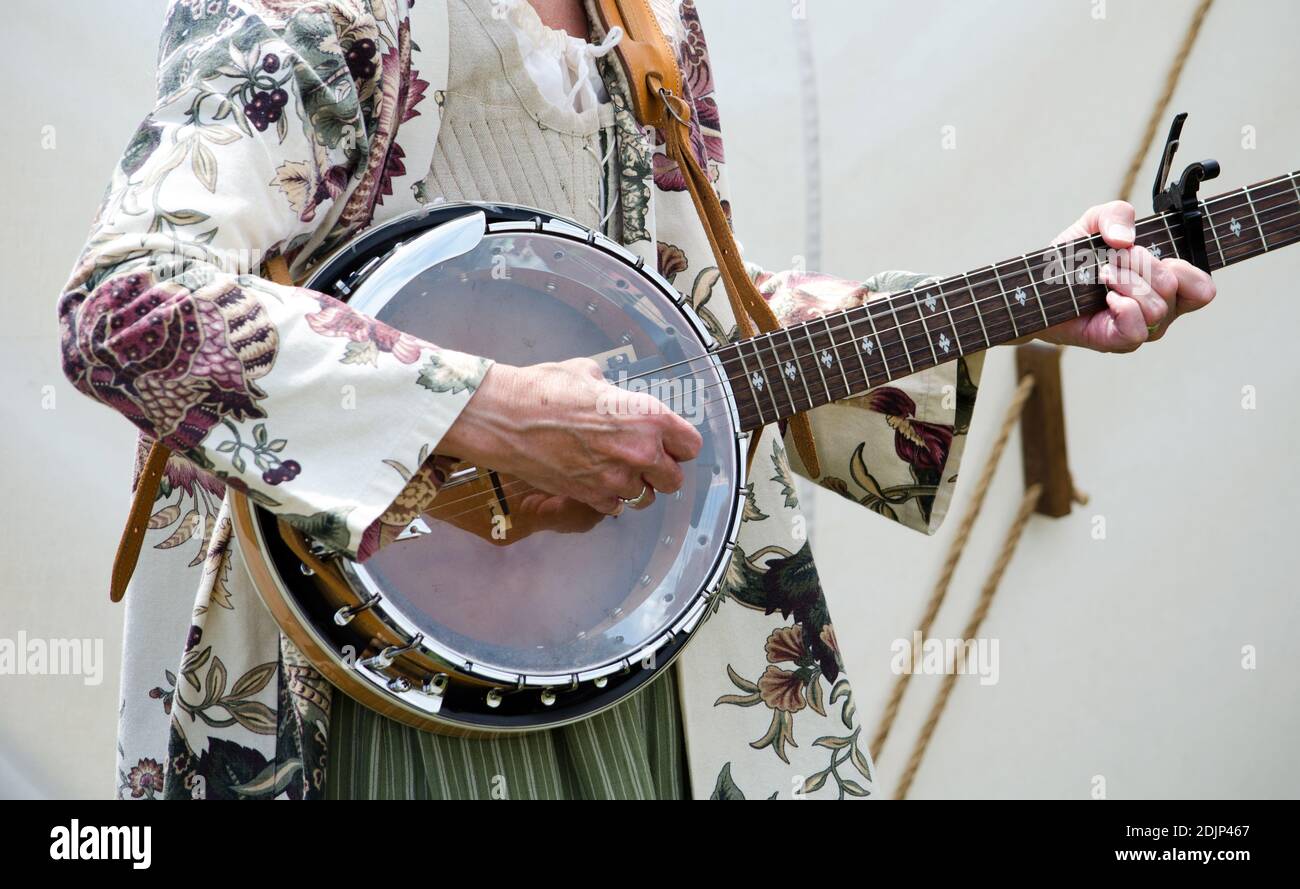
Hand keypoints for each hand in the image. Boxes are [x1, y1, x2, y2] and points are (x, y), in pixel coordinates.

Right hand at [438, 358, 701, 514]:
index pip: (690, 445)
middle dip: (662, 471)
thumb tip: (616, 397)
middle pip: (674, 480)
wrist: (506, 418)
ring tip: (616, 470)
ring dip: (635, 486)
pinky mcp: (591, 496)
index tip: (671, 443)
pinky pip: (615, 508)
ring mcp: (615, 478)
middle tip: (645, 460)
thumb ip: (615, 393)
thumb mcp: (590, 375)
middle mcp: (638, 451)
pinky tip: (595, 480)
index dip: (680, 444)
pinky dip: (609, 498)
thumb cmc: (544, 389)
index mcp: (647, 416)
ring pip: (645, 497)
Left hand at [1035, 200, 1216, 351]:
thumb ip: (1116, 214)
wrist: (1037, 286)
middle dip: (1142, 264)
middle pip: (1175, 288)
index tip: (1154, 253)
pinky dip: (1124, 307)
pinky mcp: (1115, 342)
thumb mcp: (1094, 224)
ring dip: (1127, 282)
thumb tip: (1125, 239)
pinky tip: (1106, 298)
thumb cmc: (1072, 261)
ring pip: (1157, 308)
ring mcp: (1138, 328)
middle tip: (1113, 260)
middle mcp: (1158, 309)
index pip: (1202, 289)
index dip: (1186, 269)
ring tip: (1103, 276)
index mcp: (1163, 284)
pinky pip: (1136, 331)